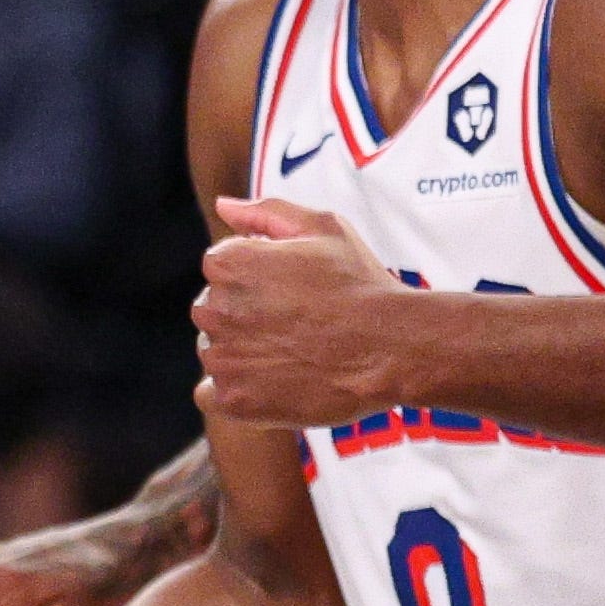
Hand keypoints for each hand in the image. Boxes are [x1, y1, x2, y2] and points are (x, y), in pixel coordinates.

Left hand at [196, 197, 413, 427]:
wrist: (394, 347)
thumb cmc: (362, 285)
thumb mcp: (323, 227)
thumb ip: (265, 211)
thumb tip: (224, 205)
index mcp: (229, 262)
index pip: (220, 270)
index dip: (259, 280)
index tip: (293, 293)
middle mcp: (215, 308)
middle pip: (214, 311)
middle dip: (246, 316)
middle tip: (297, 325)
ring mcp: (222, 357)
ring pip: (215, 353)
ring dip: (243, 354)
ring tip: (294, 354)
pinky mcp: (233, 400)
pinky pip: (210, 396)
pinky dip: (236, 393)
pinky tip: (271, 386)